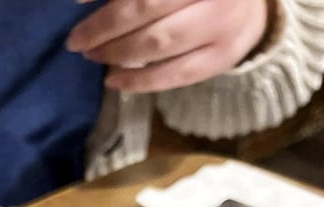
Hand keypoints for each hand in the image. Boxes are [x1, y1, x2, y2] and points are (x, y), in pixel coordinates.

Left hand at [67, 0, 269, 92]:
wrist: (249, 4)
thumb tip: (81, 0)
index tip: (74, 4)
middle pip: (146, 8)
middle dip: (104, 27)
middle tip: (76, 41)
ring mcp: (221, 23)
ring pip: (159, 43)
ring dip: (118, 54)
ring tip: (92, 56)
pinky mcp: (222, 57)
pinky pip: (175, 74)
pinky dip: (140, 81)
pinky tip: (114, 81)